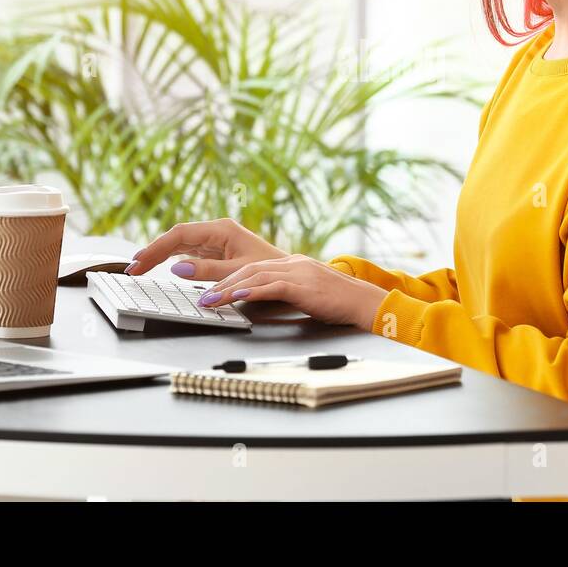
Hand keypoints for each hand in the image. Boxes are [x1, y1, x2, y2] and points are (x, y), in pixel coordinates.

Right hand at [126, 218, 286, 277]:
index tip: (139, 262)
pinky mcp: (217, 250)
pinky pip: (189, 251)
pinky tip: (159, 265)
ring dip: (160, 255)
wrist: (289, 273)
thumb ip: (209, 271)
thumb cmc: (270, 270)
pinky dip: (172, 258)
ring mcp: (216, 240)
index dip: (157, 248)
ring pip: (181, 244)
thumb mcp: (239, 272)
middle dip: (153, 251)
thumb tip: (177, 268)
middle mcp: (216, 231)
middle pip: (177, 237)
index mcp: (222, 230)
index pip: (180, 235)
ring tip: (139, 268)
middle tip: (132, 268)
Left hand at [189, 254, 388, 330]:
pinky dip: (253, 291)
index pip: (252, 268)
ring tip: (211, 301)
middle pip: (248, 269)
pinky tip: (238, 297)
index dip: (229, 279)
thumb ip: (286, 290)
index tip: (210, 291)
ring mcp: (299, 272)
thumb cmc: (338, 302)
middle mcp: (292, 263)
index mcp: (291, 264)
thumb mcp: (307, 293)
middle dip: (222, 283)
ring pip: (256, 276)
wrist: (365, 302)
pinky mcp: (305, 285)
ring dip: (230, 290)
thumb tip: (260, 299)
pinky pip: (274, 286)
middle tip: (202, 297)